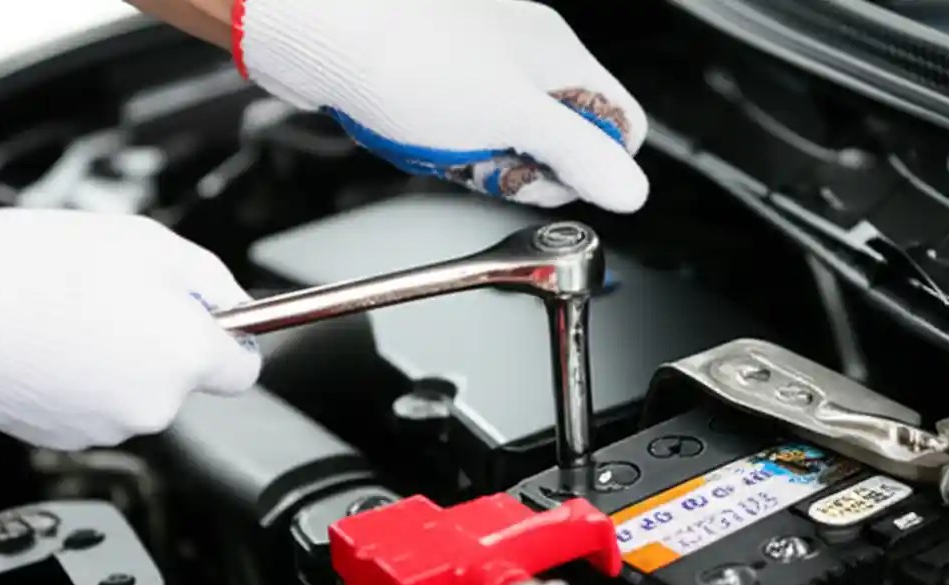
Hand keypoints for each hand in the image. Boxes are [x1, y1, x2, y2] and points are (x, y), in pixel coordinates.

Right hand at [0, 210, 259, 450]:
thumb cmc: (36, 266)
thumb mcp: (150, 243)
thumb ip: (211, 281)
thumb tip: (236, 307)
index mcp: (188, 358)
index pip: (243, 370)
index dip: (228, 340)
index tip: (209, 322)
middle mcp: (155, 406)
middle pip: (182, 380)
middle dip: (162, 344)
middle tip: (118, 298)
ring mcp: (105, 429)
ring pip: (133, 395)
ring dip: (116, 362)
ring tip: (71, 316)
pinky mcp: (60, 439)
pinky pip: (89, 407)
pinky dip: (77, 382)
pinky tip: (47, 343)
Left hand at [231, 0, 648, 211]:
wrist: (315, 30)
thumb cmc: (406, 57)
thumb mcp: (512, 120)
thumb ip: (579, 156)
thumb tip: (634, 191)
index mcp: (557, 55)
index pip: (618, 126)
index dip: (594, 167)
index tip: (553, 178)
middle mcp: (524, 53)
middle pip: (560, 139)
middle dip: (526, 166)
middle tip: (489, 160)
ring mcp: (478, 64)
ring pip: (506, 139)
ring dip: (479, 158)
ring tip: (445, 144)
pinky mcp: (435, 78)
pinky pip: (460, 129)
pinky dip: (444, 144)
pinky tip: (419, 136)